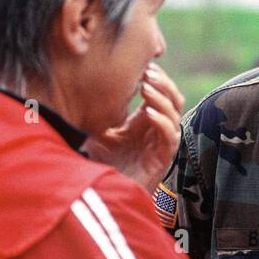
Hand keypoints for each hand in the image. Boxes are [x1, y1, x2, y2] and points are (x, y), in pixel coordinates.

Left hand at [86, 63, 184, 193]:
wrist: (107, 194)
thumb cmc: (103, 163)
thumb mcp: (98, 130)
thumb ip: (99, 112)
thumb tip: (82, 85)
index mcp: (146, 121)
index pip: (162, 93)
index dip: (158, 78)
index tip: (144, 65)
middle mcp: (157, 130)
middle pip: (174, 100)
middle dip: (164, 84)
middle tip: (148, 72)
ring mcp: (162, 144)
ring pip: (175, 115)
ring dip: (162, 100)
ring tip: (146, 88)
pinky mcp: (163, 159)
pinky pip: (170, 137)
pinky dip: (162, 122)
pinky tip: (149, 112)